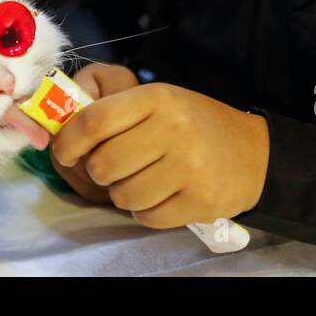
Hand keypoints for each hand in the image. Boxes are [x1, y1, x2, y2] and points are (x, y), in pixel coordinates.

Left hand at [51, 82, 269, 228]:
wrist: (253, 153)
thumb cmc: (193, 124)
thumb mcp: (159, 103)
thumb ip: (115, 114)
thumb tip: (62, 137)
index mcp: (157, 98)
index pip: (94, 121)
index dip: (68, 141)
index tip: (65, 152)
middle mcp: (172, 129)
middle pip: (103, 164)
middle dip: (100, 172)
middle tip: (116, 168)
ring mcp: (189, 167)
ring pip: (123, 196)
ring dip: (125, 194)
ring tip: (145, 181)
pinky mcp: (199, 201)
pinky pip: (147, 217)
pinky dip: (147, 212)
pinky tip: (163, 195)